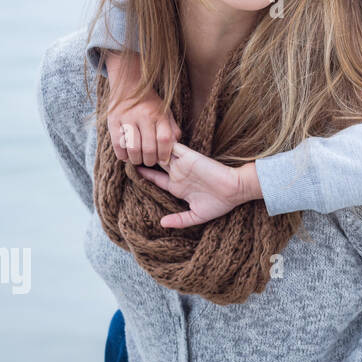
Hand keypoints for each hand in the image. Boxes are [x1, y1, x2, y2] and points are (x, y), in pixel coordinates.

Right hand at [103, 50, 180, 166]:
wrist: (128, 86)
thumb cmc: (151, 104)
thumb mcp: (166, 112)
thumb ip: (172, 129)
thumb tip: (175, 147)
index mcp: (159, 115)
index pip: (165, 140)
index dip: (164, 154)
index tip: (163, 159)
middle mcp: (144, 116)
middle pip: (149, 148)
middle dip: (150, 160)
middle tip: (150, 161)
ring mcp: (127, 119)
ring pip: (133, 148)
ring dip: (136, 160)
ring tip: (138, 159)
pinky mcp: (113, 122)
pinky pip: (117, 144)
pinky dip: (123, 155)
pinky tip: (127, 155)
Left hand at [134, 144, 260, 228]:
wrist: (235, 189)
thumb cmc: (220, 203)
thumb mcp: (197, 216)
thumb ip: (180, 220)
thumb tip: (162, 223)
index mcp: (178, 187)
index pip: (156, 179)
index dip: (144, 175)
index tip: (131, 170)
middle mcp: (178, 174)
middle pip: (155, 163)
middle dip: (143, 159)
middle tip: (126, 152)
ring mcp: (183, 164)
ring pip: (161, 152)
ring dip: (150, 148)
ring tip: (133, 142)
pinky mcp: (190, 156)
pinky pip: (173, 146)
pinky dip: (163, 142)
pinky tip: (150, 138)